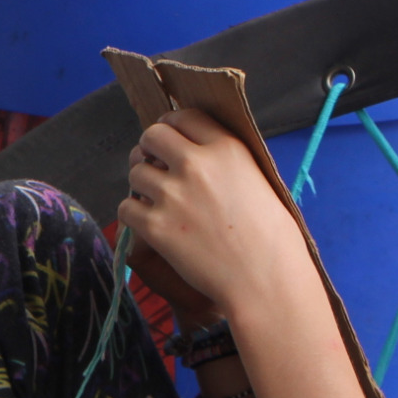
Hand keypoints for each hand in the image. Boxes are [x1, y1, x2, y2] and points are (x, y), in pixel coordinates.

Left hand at [116, 111, 311, 322]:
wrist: (264, 281)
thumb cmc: (271, 238)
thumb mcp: (258, 182)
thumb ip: (225, 162)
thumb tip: (196, 153)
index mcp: (226, 149)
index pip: (184, 116)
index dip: (172, 126)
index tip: (170, 140)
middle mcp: (197, 165)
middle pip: (151, 136)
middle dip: (149, 148)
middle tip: (154, 165)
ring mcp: (173, 195)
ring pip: (135, 172)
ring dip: (142, 185)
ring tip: (156, 201)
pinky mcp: (156, 226)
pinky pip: (126, 208)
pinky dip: (134, 216)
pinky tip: (149, 224)